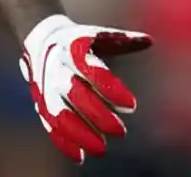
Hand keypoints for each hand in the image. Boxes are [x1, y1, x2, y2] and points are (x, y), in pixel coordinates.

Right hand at [19, 15, 151, 162]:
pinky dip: (64, 142)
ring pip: (61, 114)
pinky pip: (50, 125)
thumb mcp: (100, 35)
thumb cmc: (81, 40)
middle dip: (98, 115)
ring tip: (101, 149)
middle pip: (76, 95)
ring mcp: (47, 88)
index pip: (93, 71)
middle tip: (121, 132)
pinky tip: (80, 156)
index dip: (111, 89)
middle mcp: (58, 69)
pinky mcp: (42, 103)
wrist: (41, 40)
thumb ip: (124, 40)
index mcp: (74, 49)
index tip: (131, 106)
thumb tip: (149, 41)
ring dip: (80, 133)